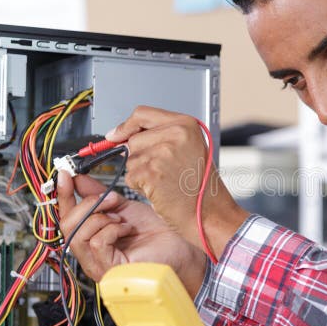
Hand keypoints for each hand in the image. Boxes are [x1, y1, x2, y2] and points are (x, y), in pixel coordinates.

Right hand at [57, 171, 206, 297]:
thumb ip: (98, 195)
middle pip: (66, 226)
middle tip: (111, 198)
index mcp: (90, 238)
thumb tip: (77, 178)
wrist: (179, 245)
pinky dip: (111, 230)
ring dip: (101, 218)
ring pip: (78, 235)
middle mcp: (90, 254)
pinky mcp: (110, 270)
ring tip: (121, 217)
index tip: (65, 174)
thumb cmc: (156, 232)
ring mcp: (98, 265)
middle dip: (87, 205)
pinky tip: (126, 229)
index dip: (62, 194)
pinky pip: (96, 243)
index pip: (65, 217)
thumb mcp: (123, 207)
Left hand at [105, 106, 248, 257]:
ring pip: (130, 159)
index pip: (142, 114)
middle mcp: (175, 134)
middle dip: (140, 156)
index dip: (126, 126)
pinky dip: (141, 186)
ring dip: (141, 173)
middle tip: (163, 170)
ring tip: (165, 180)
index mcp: (186, 124)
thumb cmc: (201, 185)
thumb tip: (122, 135)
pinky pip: (131, 176)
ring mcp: (163, 153)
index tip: (117, 134)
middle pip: (133, 138)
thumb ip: (161, 135)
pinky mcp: (152, 172)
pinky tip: (161, 189)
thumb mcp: (189, 148)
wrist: (209, 211)